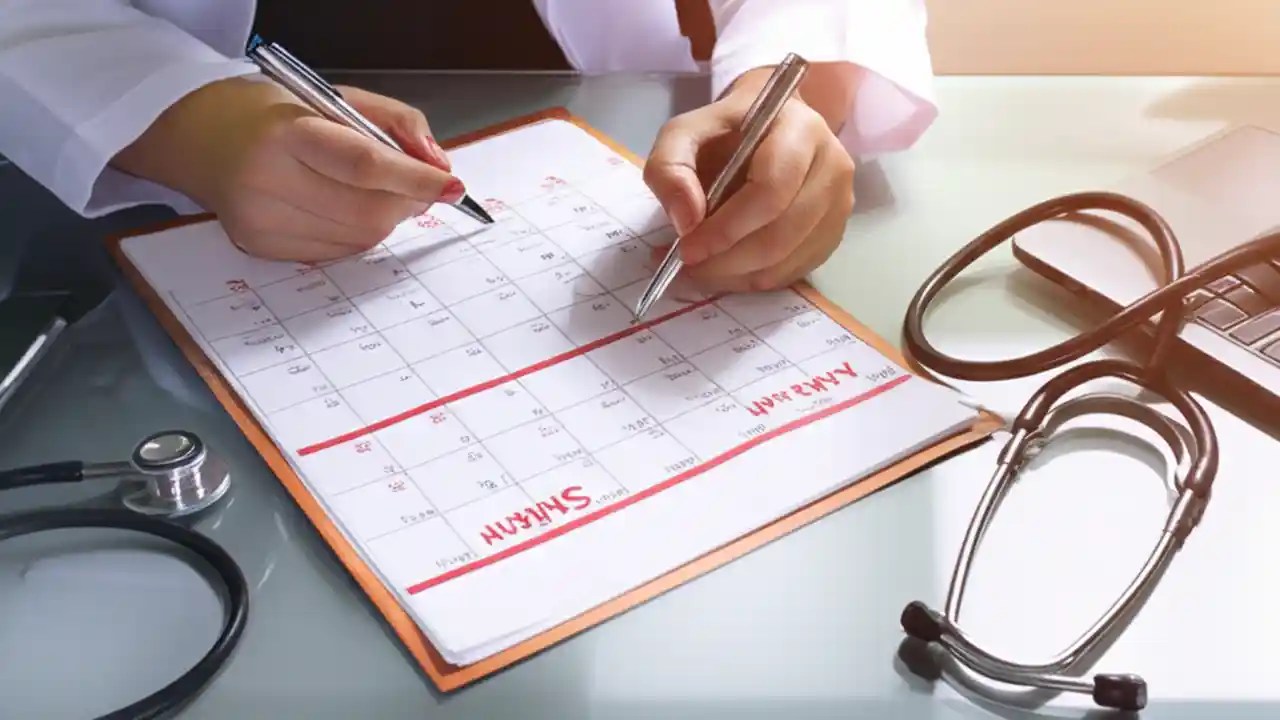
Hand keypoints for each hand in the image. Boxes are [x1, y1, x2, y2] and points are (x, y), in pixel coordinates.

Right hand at [113, 78, 462, 261]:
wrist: (201, 136)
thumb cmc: (275, 114)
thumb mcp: (336, 97)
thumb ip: (398, 124)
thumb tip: (439, 166)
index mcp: (285, 132)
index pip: (364, 165)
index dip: (415, 179)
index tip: (452, 185)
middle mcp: (267, 181)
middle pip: (368, 212)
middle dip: (407, 203)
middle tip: (416, 187)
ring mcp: (261, 221)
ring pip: (359, 239)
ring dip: (385, 219)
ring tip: (372, 191)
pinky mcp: (261, 248)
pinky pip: (337, 252)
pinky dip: (357, 233)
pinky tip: (341, 207)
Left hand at [642, 67, 855, 292]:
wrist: (766, 130)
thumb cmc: (725, 131)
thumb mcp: (684, 133)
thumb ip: (671, 167)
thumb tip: (686, 221)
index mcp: (800, 129)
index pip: (771, 191)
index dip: (727, 228)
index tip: (687, 248)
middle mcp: (833, 166)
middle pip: (783, 233)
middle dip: (729, 260)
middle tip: (690, 265)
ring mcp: (840, 203)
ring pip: (789, 259)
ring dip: (738, 275)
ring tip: (702, 268)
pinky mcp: (834, 233)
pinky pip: (795, 271)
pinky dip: (755, 280)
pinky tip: (728, 269)